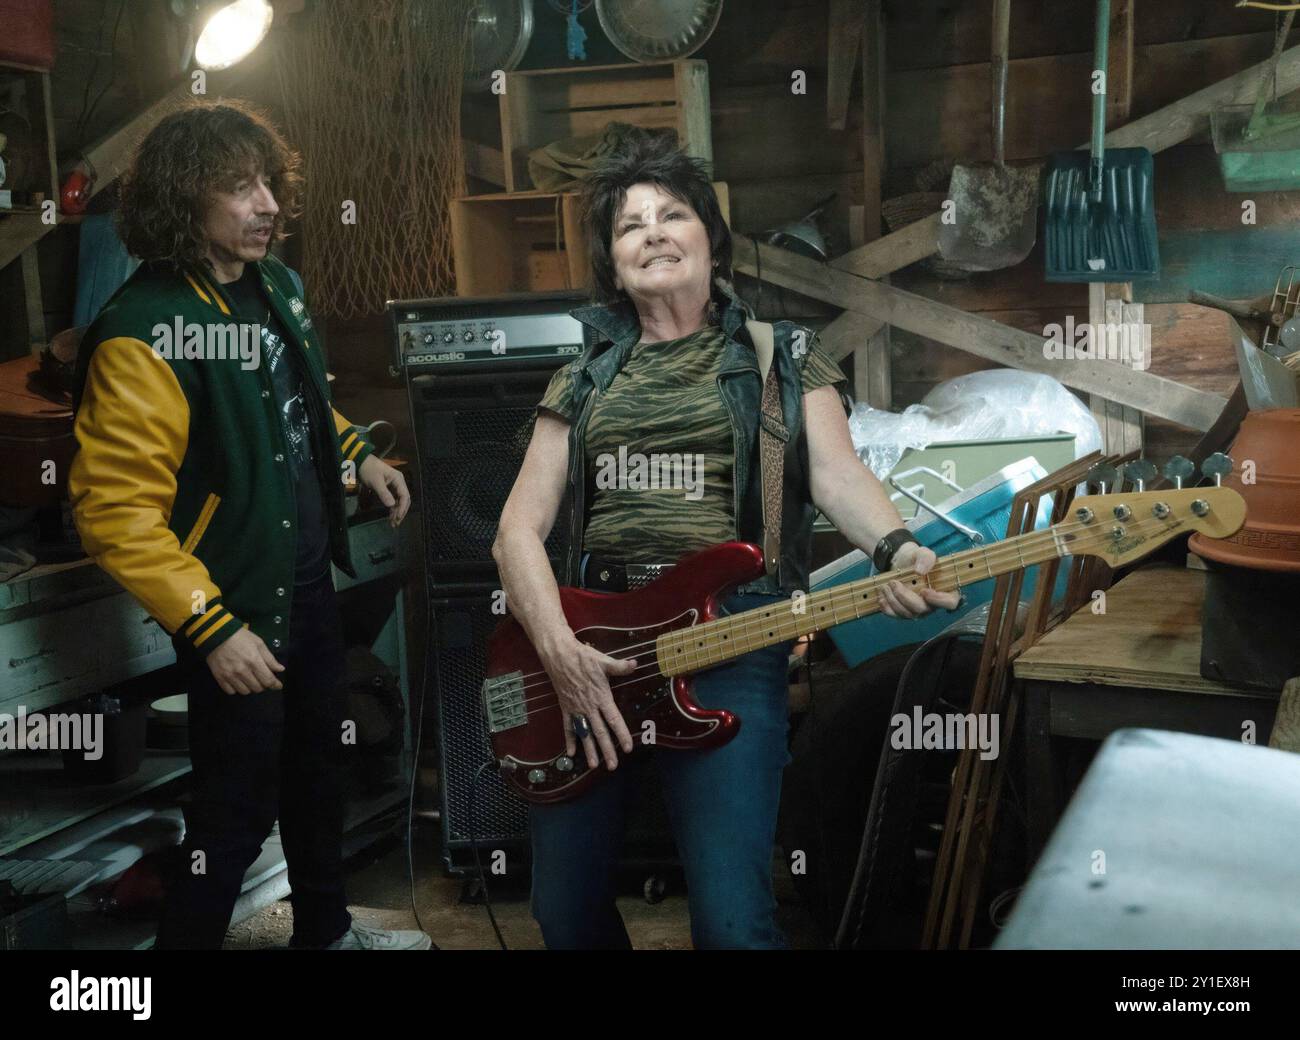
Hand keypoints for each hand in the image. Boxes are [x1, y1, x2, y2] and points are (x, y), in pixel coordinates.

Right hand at [206, 628, 284, 693]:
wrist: (216, 634)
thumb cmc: (240, 637)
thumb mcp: (258, 643)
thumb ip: (270, 658)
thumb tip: (280, 669)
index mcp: (254, 661)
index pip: (268, 680)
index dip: (275, 685)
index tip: (277, 685)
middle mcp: (242, 671)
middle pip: (257, 688)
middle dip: (263, 685)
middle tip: (262, 678)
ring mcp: (230, 676)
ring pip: (245, 692)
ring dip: (250, 687)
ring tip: (250, 679)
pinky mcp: (220, 678)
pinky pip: (231, 691)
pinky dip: (236, 689)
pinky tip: (238, 681)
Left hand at [358, 454, 409, 527]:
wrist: (361, 461)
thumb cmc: (369, 470)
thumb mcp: (375, 482)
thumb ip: (384, 493)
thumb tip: (391, 506)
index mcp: (398, 479)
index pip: (405, 496)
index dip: (402, 507)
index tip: (398, 517)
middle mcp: (399, 483)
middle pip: (404, 500)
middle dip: (401, 511)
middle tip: (395, 523)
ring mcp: (394, 486)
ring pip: (399, 501)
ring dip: (397, 511)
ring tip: (393, 522)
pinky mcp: (388, 489)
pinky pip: (393, 500)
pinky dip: (392, 508)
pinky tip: (390, 515)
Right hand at [537, 630, 637, 770]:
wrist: (559, 655)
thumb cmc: (583, 657)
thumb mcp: (603, 661)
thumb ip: (619, 666)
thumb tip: (634, 664)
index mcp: (601, 697)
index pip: (613, 719)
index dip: (621, 734)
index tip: (627, 748)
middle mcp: (589, 707)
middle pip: (600, 732)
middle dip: (606, 750)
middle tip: (612, 766)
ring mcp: (576, 708)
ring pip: (584, 733)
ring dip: (589, 750)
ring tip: (593, 765)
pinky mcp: (566, 707)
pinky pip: (568, 726)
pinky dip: (569, 739)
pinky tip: (571, 753)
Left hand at [878, 543, 961, 618]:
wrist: (901, 562)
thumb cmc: (917, 559)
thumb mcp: (923, 553)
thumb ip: (926, 558)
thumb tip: (920, 571)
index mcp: (945, 590)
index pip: (950, 603)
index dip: (938, 600)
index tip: (924, 591)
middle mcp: (933, 604)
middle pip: (922, 610)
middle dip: (905, 597)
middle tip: (893, 583)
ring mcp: (918, 610)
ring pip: (907, 614)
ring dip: (893, 600)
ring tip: (886, 585)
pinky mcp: (904, 612)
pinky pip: (896, 615)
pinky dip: (886, 607)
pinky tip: (881, 597)